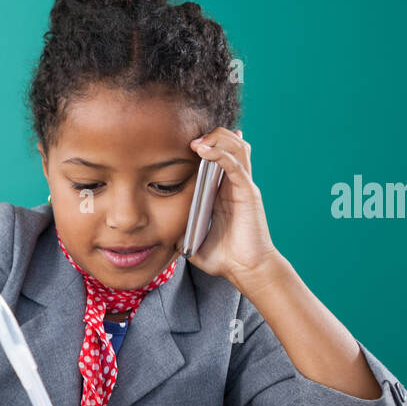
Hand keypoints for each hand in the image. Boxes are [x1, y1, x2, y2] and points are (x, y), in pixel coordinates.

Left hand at [183, 127, 284, 290]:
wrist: (245, 271)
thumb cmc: (224, 258)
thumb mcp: (193, 241)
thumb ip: (178, 231)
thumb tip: (158, 232)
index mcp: (222, 190)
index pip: (217, 154)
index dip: (203, 142)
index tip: (179, 141)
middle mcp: (234, 183)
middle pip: (229, 143)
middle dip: (211, 134)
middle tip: (189, 137)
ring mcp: (243, 186)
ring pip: (236, 147)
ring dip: (216, 138)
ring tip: (196, 141)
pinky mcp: (248, 193)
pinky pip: (236, 165)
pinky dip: (221, 154)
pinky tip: (204, 150)